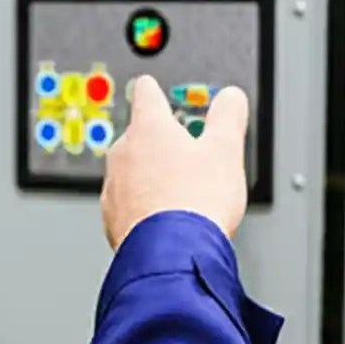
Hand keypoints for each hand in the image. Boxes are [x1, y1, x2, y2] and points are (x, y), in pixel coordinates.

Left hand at [101, 76, 249, 248]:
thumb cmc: (196, 202)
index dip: (153, 90)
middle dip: (159, 141)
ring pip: (131, 171)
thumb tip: (231, 97)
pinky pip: (128, 203)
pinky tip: (166, 218)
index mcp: (149, 128)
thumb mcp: (226, 150)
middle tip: (186, 153)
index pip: (146, 94)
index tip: (151, 87)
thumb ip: (228, 116)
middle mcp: (124, 153)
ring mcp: (114, 188)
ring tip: (180, 192)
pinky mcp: (113, 220)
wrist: (173, 256)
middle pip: (139, 135)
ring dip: (150, 175)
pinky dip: (144, 205)